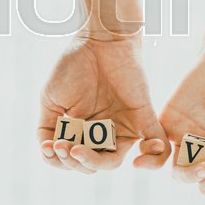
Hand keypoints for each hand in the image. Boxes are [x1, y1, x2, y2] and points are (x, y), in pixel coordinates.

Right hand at [38, 35, 170, 172]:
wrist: (99, 39)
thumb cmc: (73, 65)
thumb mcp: (51, 101)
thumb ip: (47, 129)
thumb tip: (48, 154)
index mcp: (83, 130)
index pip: (73, 161)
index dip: (60, 161)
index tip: (51, 146)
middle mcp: (104, 132)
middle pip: (92, 165)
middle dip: (75, 162)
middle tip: (64, 146)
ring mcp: (124, 125)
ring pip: (113, 161)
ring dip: (94, 162)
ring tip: (76, 149)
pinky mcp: (144, 116)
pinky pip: (156, 147)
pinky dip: (153, 160)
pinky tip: (137, 162)